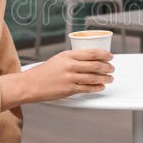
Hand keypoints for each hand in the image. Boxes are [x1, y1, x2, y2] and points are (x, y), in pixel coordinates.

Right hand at [0, 49, 114, 108]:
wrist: (30, 84)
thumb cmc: (43, 72)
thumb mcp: (59, 59)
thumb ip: (73, 59)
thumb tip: (90, 59)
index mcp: (67, 55)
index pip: (91, 53)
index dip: (104, 54)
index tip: (110, 56)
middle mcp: (69, 65)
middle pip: (95, 65)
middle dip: (107, 67)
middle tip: (112, 68)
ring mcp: (69, 78)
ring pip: (93, 77)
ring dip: (105, 78)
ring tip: (110, 78)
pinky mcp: (69, 90)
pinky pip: (87, 88)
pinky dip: (96, 87)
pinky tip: (101, 87)